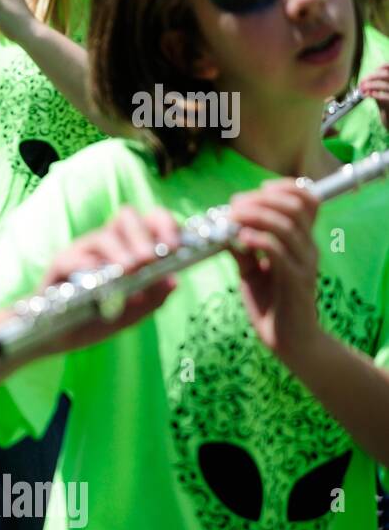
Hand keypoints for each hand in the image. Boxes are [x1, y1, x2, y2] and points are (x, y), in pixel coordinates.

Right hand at [32, 207, 181, 355]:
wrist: (54, 336)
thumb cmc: (94, 320)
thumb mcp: (131, 314)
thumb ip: (153, 298)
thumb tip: (173, 281)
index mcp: (128, 249)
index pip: (150, 222)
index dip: (165, 226)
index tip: (174, 248)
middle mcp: (105, 245)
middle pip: (126, 217)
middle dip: (143, 235)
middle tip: (149, 260)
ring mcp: (81, 252)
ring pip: (103, 236)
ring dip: (120, 251)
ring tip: (129, 271)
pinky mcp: (59, 265)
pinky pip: (73, 259)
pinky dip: (88, 267)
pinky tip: (98, 280)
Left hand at [227, 179, 322, 360]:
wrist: (289, 341)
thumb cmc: (271, 304)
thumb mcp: (252, 271)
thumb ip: (242, 250)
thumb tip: (223, 230)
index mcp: (301, 241)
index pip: (307, 200)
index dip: (283, 188)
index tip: (255, 191)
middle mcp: (308, 248)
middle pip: (295, 207)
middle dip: (261, 199)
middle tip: (234, 205)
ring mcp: (304, 264)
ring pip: (287, 226)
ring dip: (256, 216)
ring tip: (232, 218)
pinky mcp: (295, 282)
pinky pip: (279, 252)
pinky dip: (259, 240)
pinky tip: (242, 239)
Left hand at [358, 63, 388, 128]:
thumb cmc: (385, 102)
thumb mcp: (383, 91)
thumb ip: (376, 83)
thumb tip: (365, 80)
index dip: (383, 67)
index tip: (373, 70)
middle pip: (386, 75)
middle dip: (372, 76)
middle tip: (362, 81)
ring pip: (384, 85)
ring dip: (370, 85)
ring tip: (362, 88)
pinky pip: (384, 97)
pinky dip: (375, 94)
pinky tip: (369, 95)